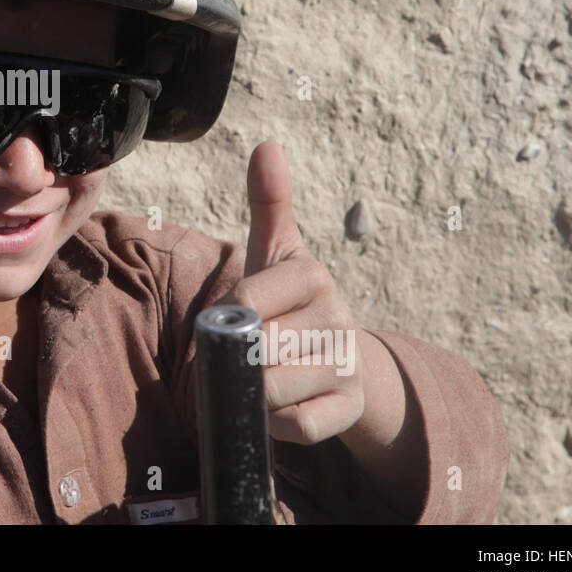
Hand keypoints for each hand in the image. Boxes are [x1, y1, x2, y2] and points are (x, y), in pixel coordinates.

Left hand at [229, 141, 365, 444]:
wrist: (345, 361)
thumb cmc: (292, 303)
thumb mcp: (278, 253)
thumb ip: (269, 203)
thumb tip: (267, 144)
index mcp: (313, 275)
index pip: (244, 302)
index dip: (224, 319)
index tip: (230, 320)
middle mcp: (337, 318)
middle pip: (256, 348)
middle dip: (235, 358)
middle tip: (238, 356)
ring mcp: (346, 366)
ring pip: (273, 389)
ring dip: (250, 392)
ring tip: (256, 379)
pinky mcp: (347, 410)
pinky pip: (297, 426)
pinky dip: (276, 423)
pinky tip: (277, 407)